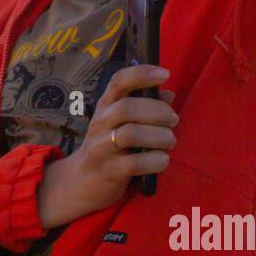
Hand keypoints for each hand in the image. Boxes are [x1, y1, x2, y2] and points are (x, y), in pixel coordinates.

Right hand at [38, 65, 177, 227]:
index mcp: (105, 106)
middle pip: (126, 107)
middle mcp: (101, 123)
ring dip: (159, 136)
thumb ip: (145, 107)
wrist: (82, 181)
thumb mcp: (122, 123)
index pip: (118, 82)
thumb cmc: (109, 146)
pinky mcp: (108, 170)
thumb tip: (169, 94)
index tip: (165, 74)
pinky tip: (162, 160)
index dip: (141, 74)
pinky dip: (155, 160)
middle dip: (157, 111)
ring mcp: (102, 147)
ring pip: (131, 134)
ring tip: (169, 141)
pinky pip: (134, 163)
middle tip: (173, 120)